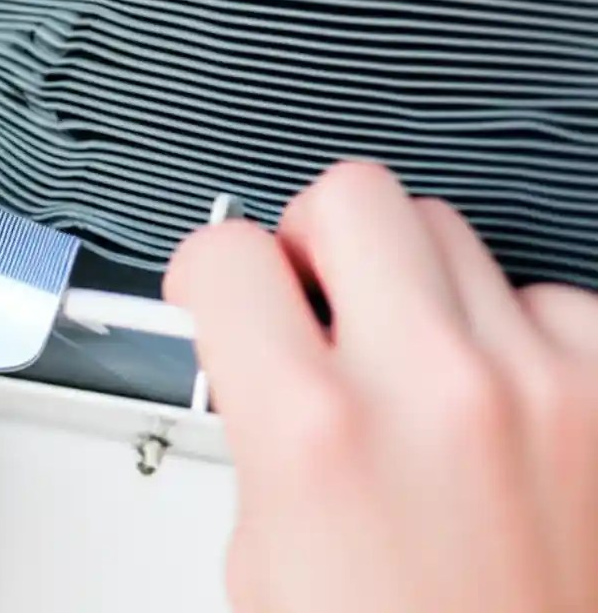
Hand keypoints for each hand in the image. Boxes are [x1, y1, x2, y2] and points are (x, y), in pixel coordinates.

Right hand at [165, 162, 597, 612]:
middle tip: (314, 296)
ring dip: (408, 284)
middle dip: (314, 239)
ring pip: (447, 230)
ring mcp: (538, 386)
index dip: (206, 269)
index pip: (227, 256)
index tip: (219, 290)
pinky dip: (509, 333)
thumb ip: (259, 430)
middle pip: (351, 195)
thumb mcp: (267, 557)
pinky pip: (546, 298)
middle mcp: (431, 388)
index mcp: (313, 433)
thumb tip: (262, 356)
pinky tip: (492, 401)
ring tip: (406, 361)